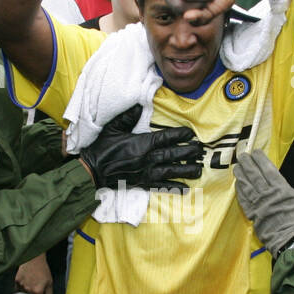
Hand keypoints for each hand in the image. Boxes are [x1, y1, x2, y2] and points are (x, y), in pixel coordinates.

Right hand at [15, 254, 53, 293]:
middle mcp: (28, 290)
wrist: (34, 258)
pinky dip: (20, 290)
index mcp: (37, 291)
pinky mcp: (16, 281)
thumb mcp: (50, 282)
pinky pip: (17, 290)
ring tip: (29, 293)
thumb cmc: (43, 269)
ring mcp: (21, 286)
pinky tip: (23, 288)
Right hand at [80, 107, 203, 190]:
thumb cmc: (103, 148)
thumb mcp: (113, 128)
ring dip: (186, 170)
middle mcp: (147, 159)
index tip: (191, 134)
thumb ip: (128, 116)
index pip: (165, 138)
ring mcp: (146, 172)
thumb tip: (139, 105)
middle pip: (172, 155)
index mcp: (141, 144)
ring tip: (199, 170)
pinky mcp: (142, 183)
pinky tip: (185, 188)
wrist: (93, 170)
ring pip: (171, 171)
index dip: (180, 135)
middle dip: (188, 152)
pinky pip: (161, 186)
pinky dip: (173, 188)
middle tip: (201, 151)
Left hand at [232, 150, 293, 252]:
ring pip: (247, 187)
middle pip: (254, 176)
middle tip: (242, 155)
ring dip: (241, 176)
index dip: (261, 159)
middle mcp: (267, 195)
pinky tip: (237, 186)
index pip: (268, 170)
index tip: (255, 151)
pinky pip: (244, 202)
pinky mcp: (254, 217)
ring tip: (236, 167)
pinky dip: (240, 192)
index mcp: (281, 190)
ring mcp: (259, 206)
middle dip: (247, 164)